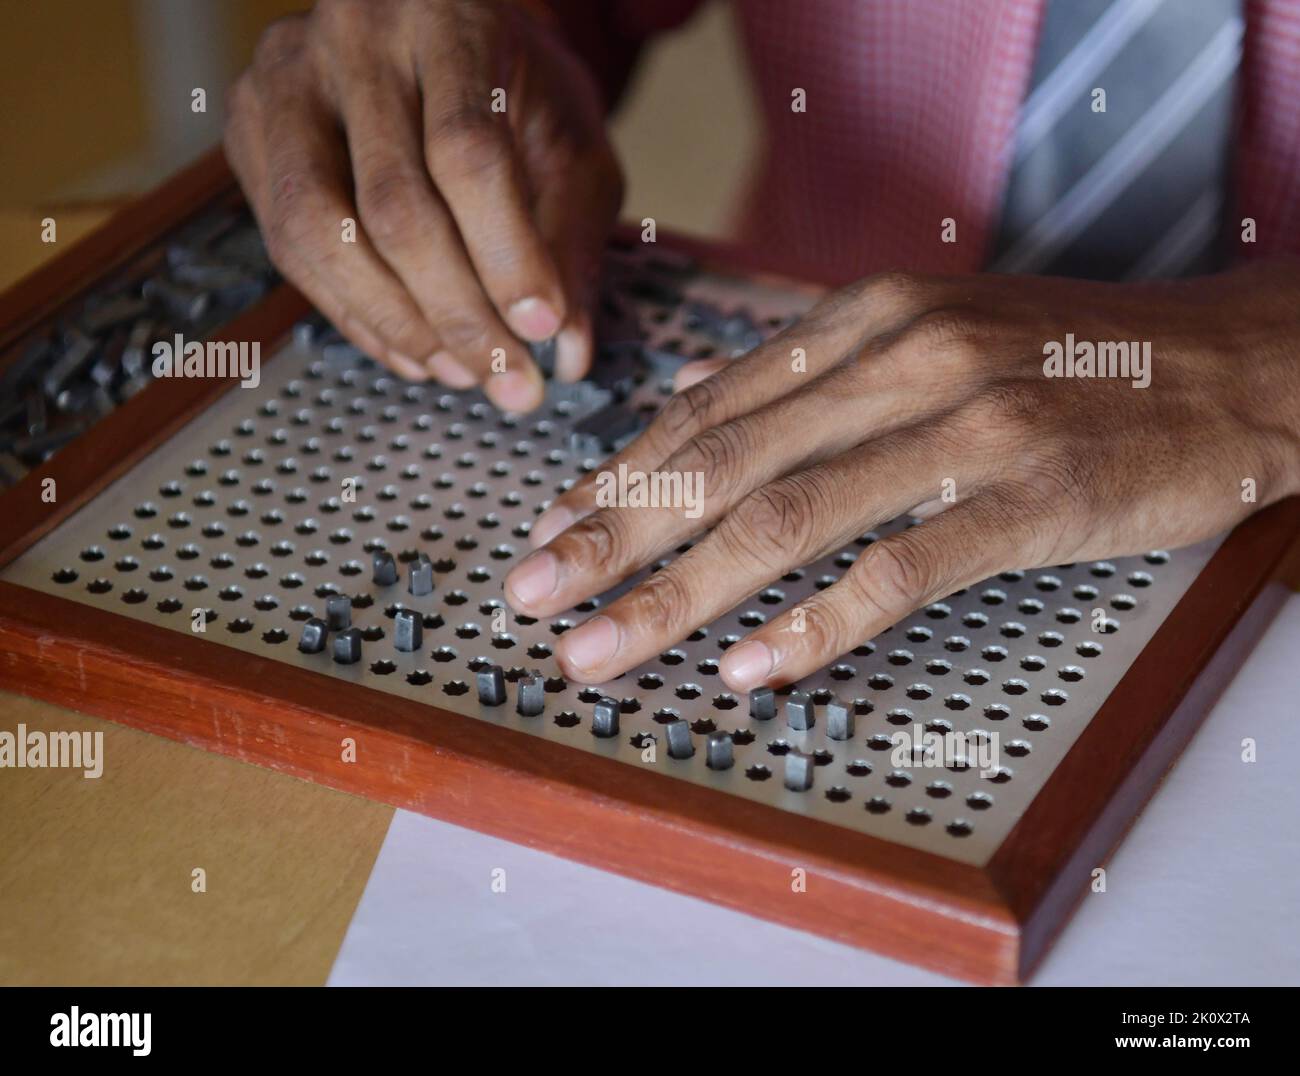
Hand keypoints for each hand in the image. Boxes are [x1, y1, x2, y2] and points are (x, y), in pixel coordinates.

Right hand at [224, 0, 621, 409]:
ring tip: (459, 371)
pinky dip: (357, 317)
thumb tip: (568, 347)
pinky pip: (291, 251)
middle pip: (391, 207)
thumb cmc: (509, 79)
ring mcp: (286, 84)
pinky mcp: (251, 133)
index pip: (466, 152)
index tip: (541, 325)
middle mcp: (352, 41)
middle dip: (456, 314)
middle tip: (505, 375)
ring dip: (397, 326)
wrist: (437, 27)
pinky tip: (412, 350)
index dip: (505, 256)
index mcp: (446, 19)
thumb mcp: (570, 142)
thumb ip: (573, 239)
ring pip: (320, 236)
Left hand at [504, 262, 1299, 689]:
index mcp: (866, 319)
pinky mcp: (1026, 496)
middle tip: (531, 594)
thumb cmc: (1073, 356)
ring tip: (601, 648)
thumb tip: (705, 411)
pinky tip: (749, 668)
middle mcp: (898, 361)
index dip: (617, 474)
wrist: (1234, 363)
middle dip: (609, 537)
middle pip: (719, 463)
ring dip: (676, 593)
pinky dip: (814, 624)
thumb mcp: (935, 329)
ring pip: (785, 519)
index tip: (551, 529)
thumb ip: (819, 372)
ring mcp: (962, 427)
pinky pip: (898, 569)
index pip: (708, 407)